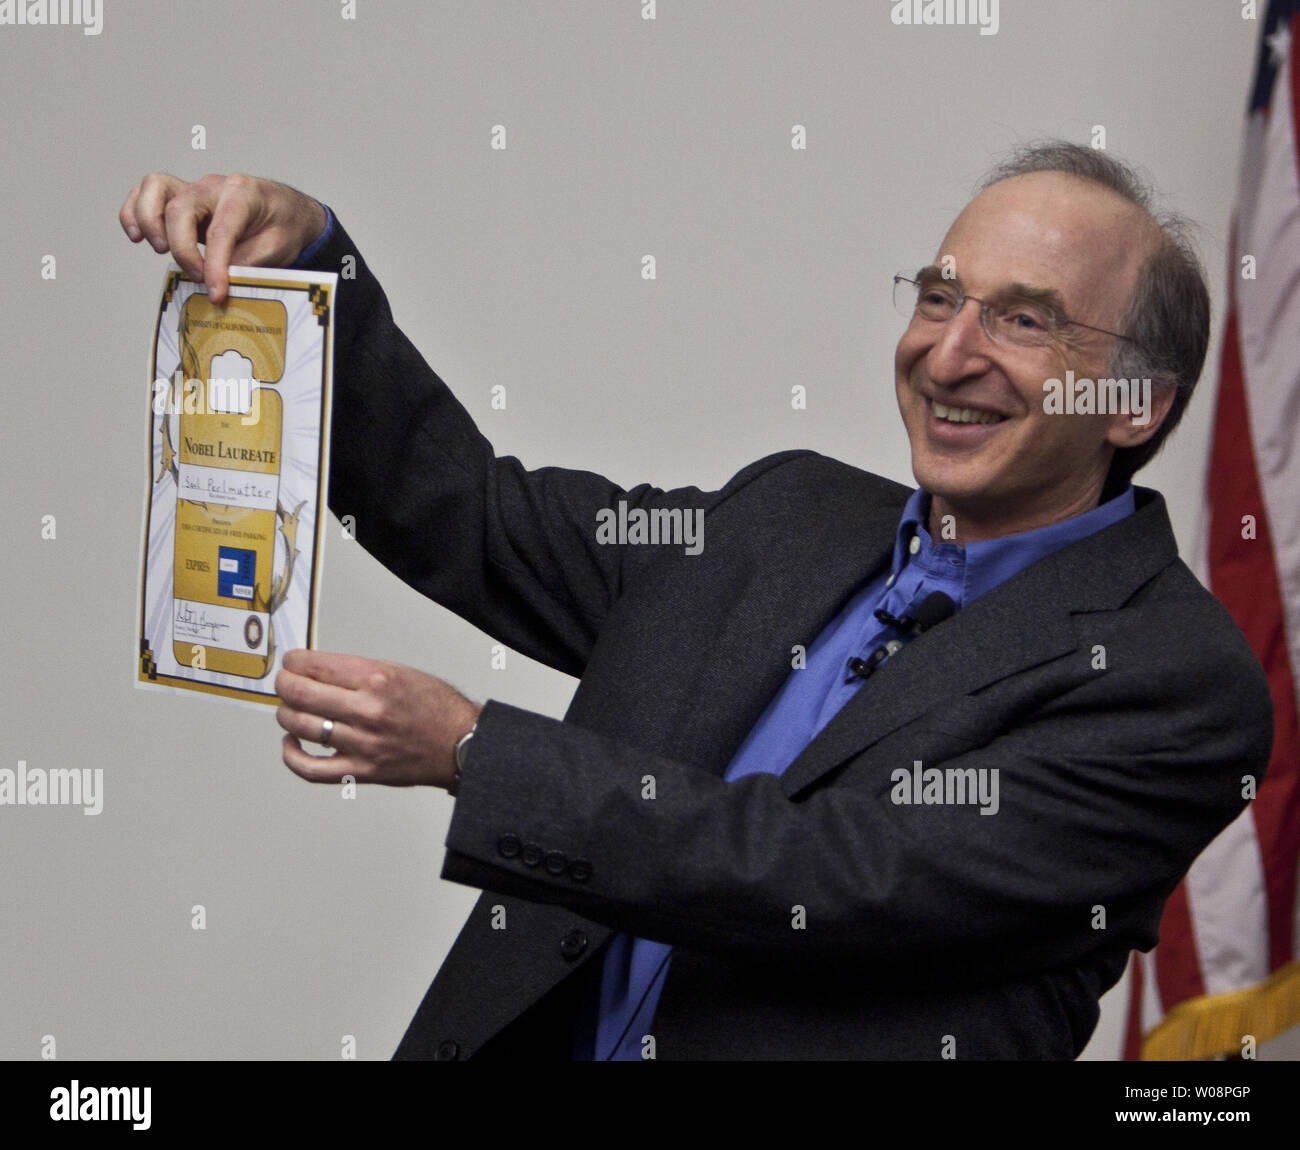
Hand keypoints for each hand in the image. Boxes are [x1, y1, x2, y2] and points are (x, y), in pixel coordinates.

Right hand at [119, 172, 326, 302]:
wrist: (288, 210)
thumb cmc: (284, 225)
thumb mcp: (278, 248)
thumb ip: (248, 263)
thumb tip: (219, 282)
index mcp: (243, 194)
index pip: (220, 229)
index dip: (215, 264)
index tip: (216, 292)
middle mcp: (214, 187)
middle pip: (180, 208)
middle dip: (183, 248)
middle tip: (197, 277)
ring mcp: (195, 189)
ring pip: (155, 188)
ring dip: (148, 221)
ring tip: (160, 251)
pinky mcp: (182, 199)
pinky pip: (147, 194)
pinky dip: (135, 212)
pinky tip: (137, 236)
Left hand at [275, 649, 481, 789]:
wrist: (461, 743)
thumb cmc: (437, 708)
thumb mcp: (402, 672)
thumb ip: (359, 672)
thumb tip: (321, 670)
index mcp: (377, 679)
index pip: (316, 666)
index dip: (294, 662)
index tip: (291, 662)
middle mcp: (367, 710)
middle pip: (300, 694)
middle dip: (284, 684)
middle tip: (284, 682)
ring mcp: (362, 743)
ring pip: (300, 726)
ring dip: (286, 714)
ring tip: (290, 709)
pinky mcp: (361, 771)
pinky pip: (311, 768)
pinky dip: (291, 755)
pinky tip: (291, 742)